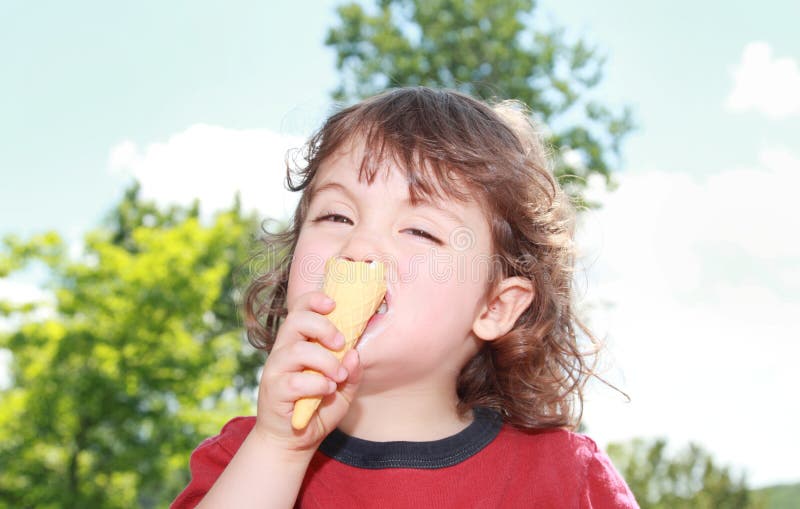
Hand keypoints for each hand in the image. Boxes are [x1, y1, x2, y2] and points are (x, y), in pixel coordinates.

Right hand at [253, 290, 362, 453]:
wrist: (292, 442)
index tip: (334, 304)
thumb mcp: (343, 389)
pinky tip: (327, 390)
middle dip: (323, 327)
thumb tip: (354, 353)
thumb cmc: (317, 409)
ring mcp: (275, 370)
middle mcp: (283, 351)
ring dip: (325, 361)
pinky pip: (296, 380)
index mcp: (298, 343)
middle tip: (341, 343)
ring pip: (297, 349)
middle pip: (296, 321)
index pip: (299, 309)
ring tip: (338, 376)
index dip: (314, 300)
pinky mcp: (273, 391)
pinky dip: (317, 383)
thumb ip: (352, 371)